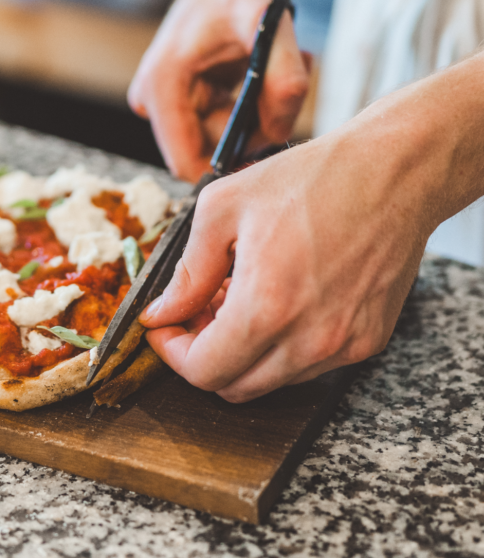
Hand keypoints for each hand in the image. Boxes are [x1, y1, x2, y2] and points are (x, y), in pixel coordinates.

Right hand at [128, 0, 311, 181]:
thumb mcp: (270, 23)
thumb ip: (286, 78)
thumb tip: (279, 133)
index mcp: (161, 87)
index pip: (186, 163)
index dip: (228, 168)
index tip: (271, 149)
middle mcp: (152, 100)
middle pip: (206, 152)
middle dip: (250, 133)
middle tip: (285, 93)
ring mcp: (163, 103)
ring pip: (218, 141)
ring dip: (255, 117)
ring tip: (281, 69)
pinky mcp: (178, 102)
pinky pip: (219, 126)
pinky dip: (248, 109)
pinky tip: (264, 74)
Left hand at [139, 106, 436, 401]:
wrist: (394, 171)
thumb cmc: (314, 179)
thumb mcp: (223, 208)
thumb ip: (188, 271)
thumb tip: (163, 312)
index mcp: (267, 308)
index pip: (203, 371)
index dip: (173, 353)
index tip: (165, 328)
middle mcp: (310, 339)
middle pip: (234, 386)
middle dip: (204, 354)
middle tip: (197, 311)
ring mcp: (344, 345)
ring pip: (271, 380)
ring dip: (243, 351)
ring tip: (239, 297)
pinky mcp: (368, 341)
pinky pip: (309, 364)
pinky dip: (283, 345)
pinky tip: (279, 300)